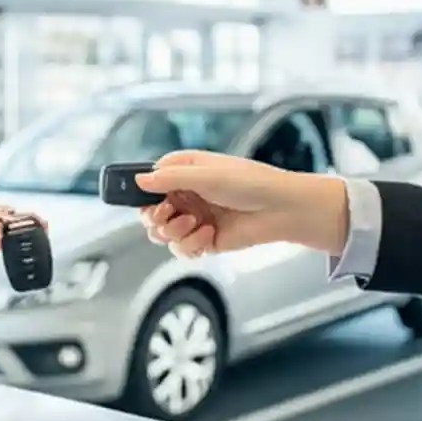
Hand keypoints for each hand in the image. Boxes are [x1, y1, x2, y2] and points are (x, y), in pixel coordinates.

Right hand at [135, 151, 350, 257]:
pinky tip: (208, 235)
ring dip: (172, 232)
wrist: (281, 211)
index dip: (145, 192)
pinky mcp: (205, 240)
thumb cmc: (251, 183)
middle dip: (155, 218)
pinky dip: (190, 245)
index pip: (152, 180)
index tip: (146, 199)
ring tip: (191, 225)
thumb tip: (140, 180)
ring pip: (164, 234)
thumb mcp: (207, 174)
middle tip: (166, 216)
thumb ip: (170, 178)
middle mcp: (189, 195)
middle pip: (151, 212)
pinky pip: (182, 249)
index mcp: (187, 171)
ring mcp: (196, 218)